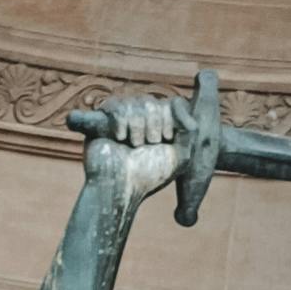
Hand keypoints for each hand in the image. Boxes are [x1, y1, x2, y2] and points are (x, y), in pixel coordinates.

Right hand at [70, 89, 186, 212]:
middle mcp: (141, 120)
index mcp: (160, 127)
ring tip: (134, 145)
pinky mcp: (102, 119)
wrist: (121, 187)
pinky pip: (117, 105)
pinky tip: (119, 138)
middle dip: (154, 124)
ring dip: (138, 127)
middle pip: (152, 102)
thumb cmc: (149, 176)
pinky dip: (121, 122)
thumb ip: (189, 131)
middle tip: (149, 144)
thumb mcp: (180, 157)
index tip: (166, 138)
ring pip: (135, 102)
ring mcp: (122, 118)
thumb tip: (180, 104)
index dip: (170, 117)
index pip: (170, 104)